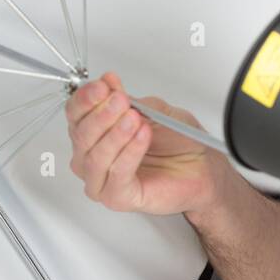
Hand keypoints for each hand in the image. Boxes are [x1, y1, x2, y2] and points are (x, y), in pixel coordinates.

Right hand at [65, 70, 223, 215]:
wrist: (203, 167)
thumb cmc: (178, 142)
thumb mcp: (154, 110)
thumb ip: (130, 99)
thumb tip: (108, 81)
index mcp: (95, 134)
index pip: (76, 115)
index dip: (86, 99)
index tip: (102, 86)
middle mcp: (92, 157)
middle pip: (81, 135)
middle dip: (101, 115)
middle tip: (121, 101)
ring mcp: (102, 180)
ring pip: (95, 157)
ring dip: (115, 134)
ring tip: (135, 119)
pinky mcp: (118, 198)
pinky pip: (117, 175)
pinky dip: (129, 153)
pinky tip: (142, 136)